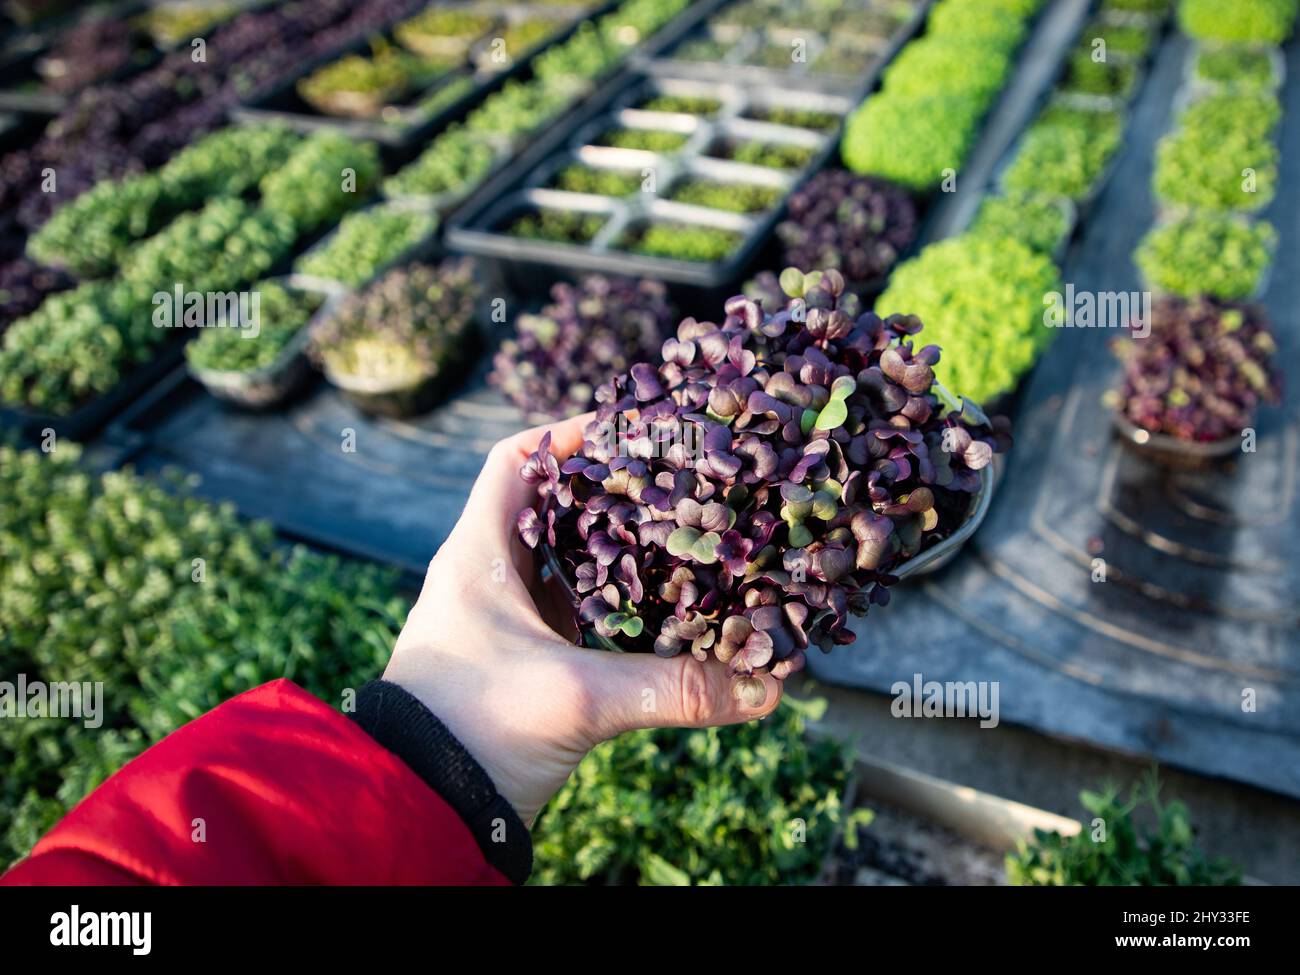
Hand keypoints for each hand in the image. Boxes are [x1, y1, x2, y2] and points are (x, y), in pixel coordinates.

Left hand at [383, 414, 781, 822]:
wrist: (421, 810)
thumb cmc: (471, 731)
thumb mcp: (575, 697)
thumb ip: (671, 688)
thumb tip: (763, 687)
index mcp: (478, 557)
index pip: (515, 461)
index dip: (566, 435)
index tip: (627, 429)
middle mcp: (489, 579)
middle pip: (552, 508)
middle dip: (610, 493)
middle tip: (672, 483)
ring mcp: (506, 623)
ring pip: (567, 565)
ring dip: (616, 552)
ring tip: (678, 536)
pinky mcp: (524, 664)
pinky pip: (576, 616)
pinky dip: (615, 606)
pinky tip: (660, 609)